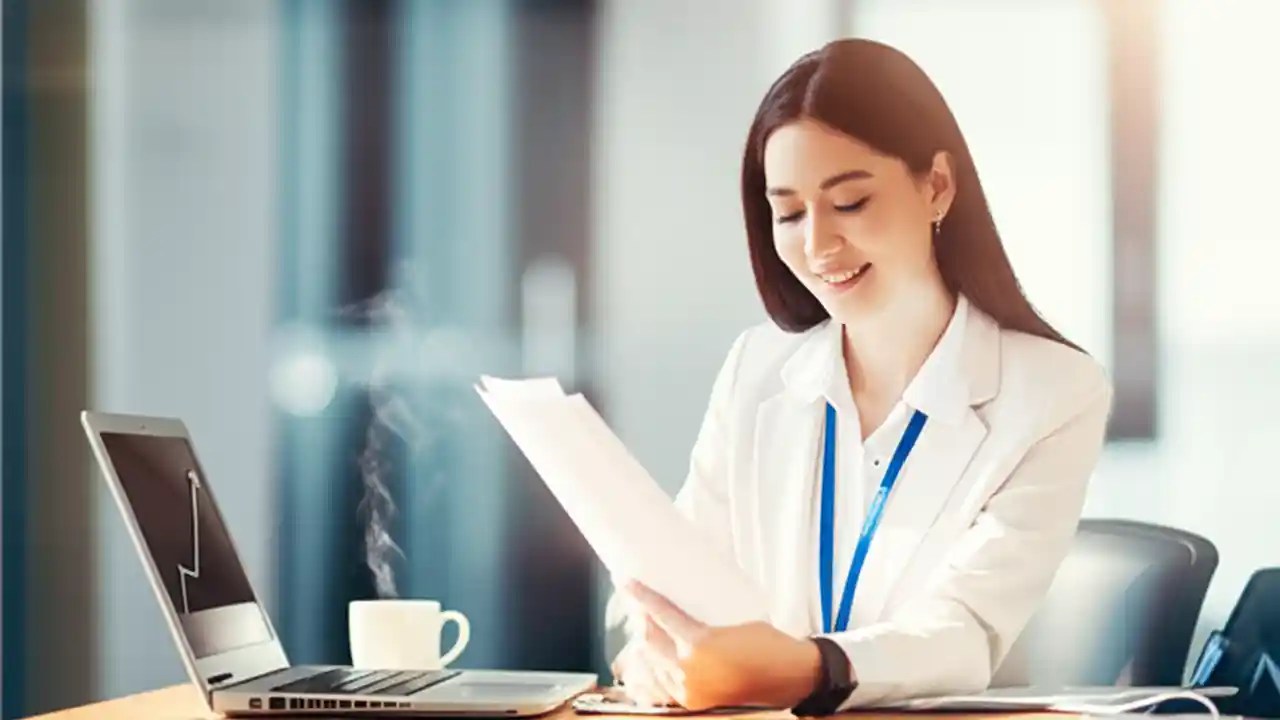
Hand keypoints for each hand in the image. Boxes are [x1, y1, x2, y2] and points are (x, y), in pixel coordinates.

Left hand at [617, 582, 823, 709]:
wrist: (789, 677)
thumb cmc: (768, 645)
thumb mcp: (733, 625)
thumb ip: (701, 626)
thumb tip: (680, 619)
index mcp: (699, 643)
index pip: (661, 615)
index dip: (642, 598)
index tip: (628, 584)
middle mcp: (688, 668)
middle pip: (650, 640)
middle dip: (640, 620)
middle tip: (635, 604)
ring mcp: (689, 689)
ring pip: (652, 664)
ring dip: (644, 645)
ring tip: (641, 629)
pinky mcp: (694, 702)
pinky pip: (662, 686)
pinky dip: (653, 671)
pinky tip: (648, 661)